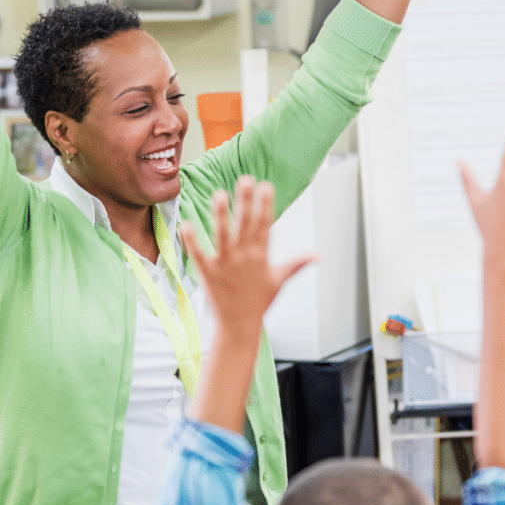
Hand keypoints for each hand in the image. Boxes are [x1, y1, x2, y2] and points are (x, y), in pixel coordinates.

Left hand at [181, 177, 316, 334]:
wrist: (239, 325)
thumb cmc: (259, 302)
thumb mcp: (280, 280)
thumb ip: (297, 263)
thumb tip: (318, 255)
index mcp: (261, 255)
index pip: (265, 225)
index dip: (265, 205)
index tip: (266, 185)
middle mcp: (244, 257)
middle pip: (246, 224)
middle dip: (246, 201)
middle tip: (245, 179)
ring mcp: (226, 264)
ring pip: (223, 235)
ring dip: (221, 215)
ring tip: (218, 195)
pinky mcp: (209, 273)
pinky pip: (200, 254)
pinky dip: (192, 241)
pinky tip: (186, 224)